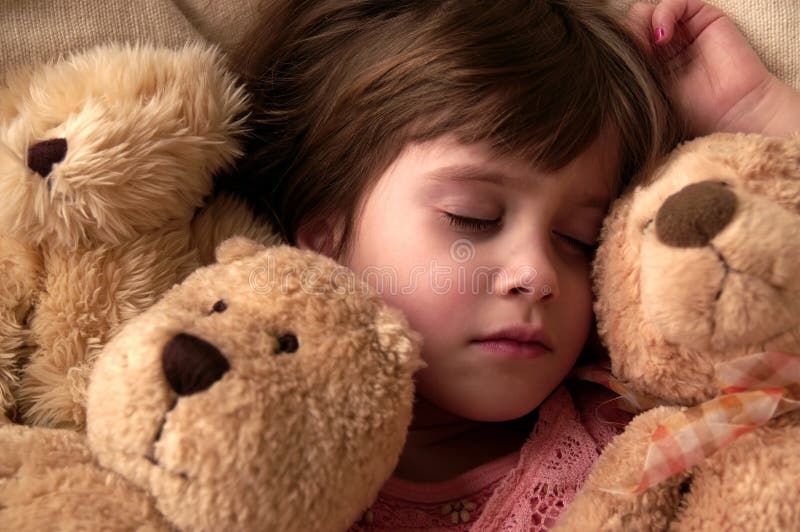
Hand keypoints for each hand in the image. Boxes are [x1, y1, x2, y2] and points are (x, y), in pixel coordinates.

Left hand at [629, 0, 799, 136]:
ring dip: (642, 26)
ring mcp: (685, 30)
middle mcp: (667, 44)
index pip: (624, 42)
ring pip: (649, 12)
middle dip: (627, 35)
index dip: (618, 47)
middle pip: (634, 24)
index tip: (616, 65)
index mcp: (651, 63)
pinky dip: (663, 15)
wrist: (731, 112)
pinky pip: (675, 3)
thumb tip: (605, 51)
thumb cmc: (690, 112)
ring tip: (647, 49)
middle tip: (631, 55)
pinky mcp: (704, 17)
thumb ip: (630, 69)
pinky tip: (661, 38)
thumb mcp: (648, 91)